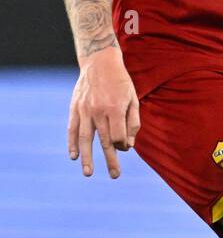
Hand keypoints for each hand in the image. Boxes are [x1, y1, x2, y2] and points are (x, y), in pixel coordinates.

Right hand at [67, 46, 139, 178]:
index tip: (124, 145)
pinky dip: (72, 143)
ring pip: (86, 139)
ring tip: (88, 173)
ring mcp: (84, 110)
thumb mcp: (133, 99)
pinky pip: (72, 129)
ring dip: (87, 158)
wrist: (99, 61)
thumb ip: (133, 122)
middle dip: (111, 160)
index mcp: (115, 108)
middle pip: (105, 141)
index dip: (123, 145)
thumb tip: (128, 146)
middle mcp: (98, 111)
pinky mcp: (75, 108)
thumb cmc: (121, 82)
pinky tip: (73, 156)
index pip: (118, 136)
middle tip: (115, 176)